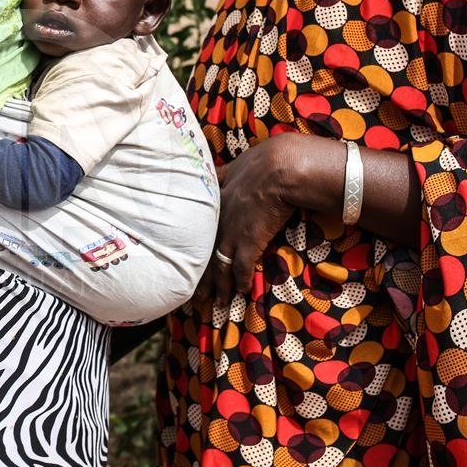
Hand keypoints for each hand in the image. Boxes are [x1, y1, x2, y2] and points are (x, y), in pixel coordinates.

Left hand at [194, 132, 297, 306]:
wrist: (280, 168)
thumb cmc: (261, 163)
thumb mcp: (234, 166)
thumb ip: (223, 173)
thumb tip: (216, 169)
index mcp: (213, 204)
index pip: (198, 235)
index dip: (192, 252)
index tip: (186, 265)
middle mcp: (218, 222)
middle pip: (204, 256)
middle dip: (200, 279)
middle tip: (193, 298)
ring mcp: (232, 233)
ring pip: (220, 266)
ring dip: (218, 287)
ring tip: (215, 303)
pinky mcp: (249, 241)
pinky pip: (241, 267)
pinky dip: (239, 281)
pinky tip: (239, 293)